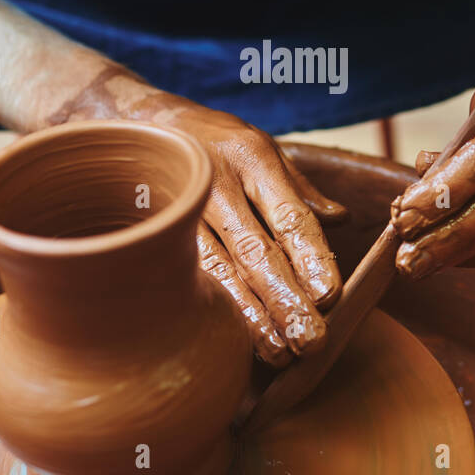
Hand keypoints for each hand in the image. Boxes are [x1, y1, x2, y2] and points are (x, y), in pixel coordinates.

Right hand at [49, 67, 345, 367]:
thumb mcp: (259, 147)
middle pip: (253, 249)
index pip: (287, 214)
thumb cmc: (212, 141)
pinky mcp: (153, 232)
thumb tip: (340, 220)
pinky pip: (186, 275)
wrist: (135, 122)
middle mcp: (215, 183)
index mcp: (251, 158)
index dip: (310, 256)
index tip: (330, 295)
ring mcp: (179, 210)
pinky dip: (211, 309)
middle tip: (309, 340)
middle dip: (284, 299)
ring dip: (248, 316)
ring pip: (217, 270)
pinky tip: (228, 339)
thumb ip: (298, 189)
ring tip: (276, 352)